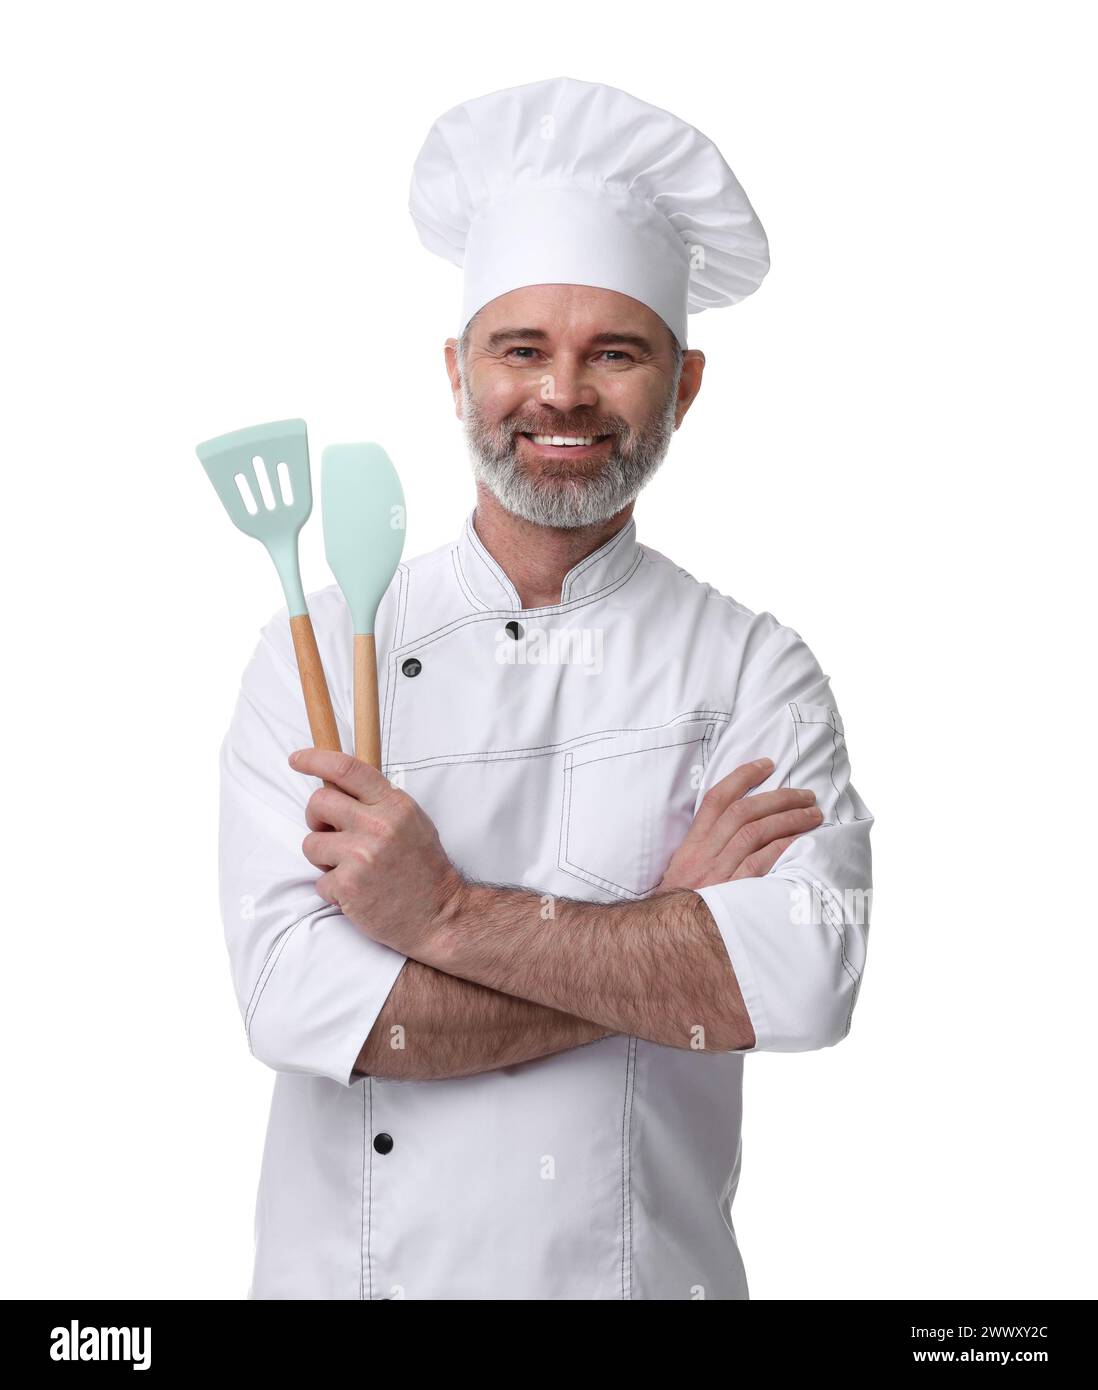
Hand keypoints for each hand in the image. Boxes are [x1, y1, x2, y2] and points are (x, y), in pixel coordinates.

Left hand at [289, 748, 464, 955]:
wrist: (440, 915)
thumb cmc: (424, 869)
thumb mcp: (412, 822)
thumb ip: (380, 801)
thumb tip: (340, 784)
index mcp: (394, 804)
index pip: (346, 768)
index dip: (315, 759)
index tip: (297, 760)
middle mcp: (378, 825)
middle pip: (319, 801)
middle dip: (316, 818)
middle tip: (330, 834)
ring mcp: (362, 854)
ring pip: (310, 843)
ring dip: (323, 859)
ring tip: (350, 870)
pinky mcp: (349, 885)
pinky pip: (319, 880)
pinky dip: (333, 891)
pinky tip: (357, 894)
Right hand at [656, 756, 821, 891]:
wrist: (667, 937)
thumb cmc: (681, 905)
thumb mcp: (684, 871)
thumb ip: (707, 849)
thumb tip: (740, 829)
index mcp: (692, 844)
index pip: (716, 799)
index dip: (742, 777)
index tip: (766, 765)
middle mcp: (704, 853)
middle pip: (743, 812)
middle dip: (778, 797)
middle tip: (805, 794)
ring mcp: (718, 872)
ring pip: (756, 832)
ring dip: (789, 819)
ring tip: (813, 814)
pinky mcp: (733, 892)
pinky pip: (762, 862)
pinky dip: (783, 847)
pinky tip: (802, 840)